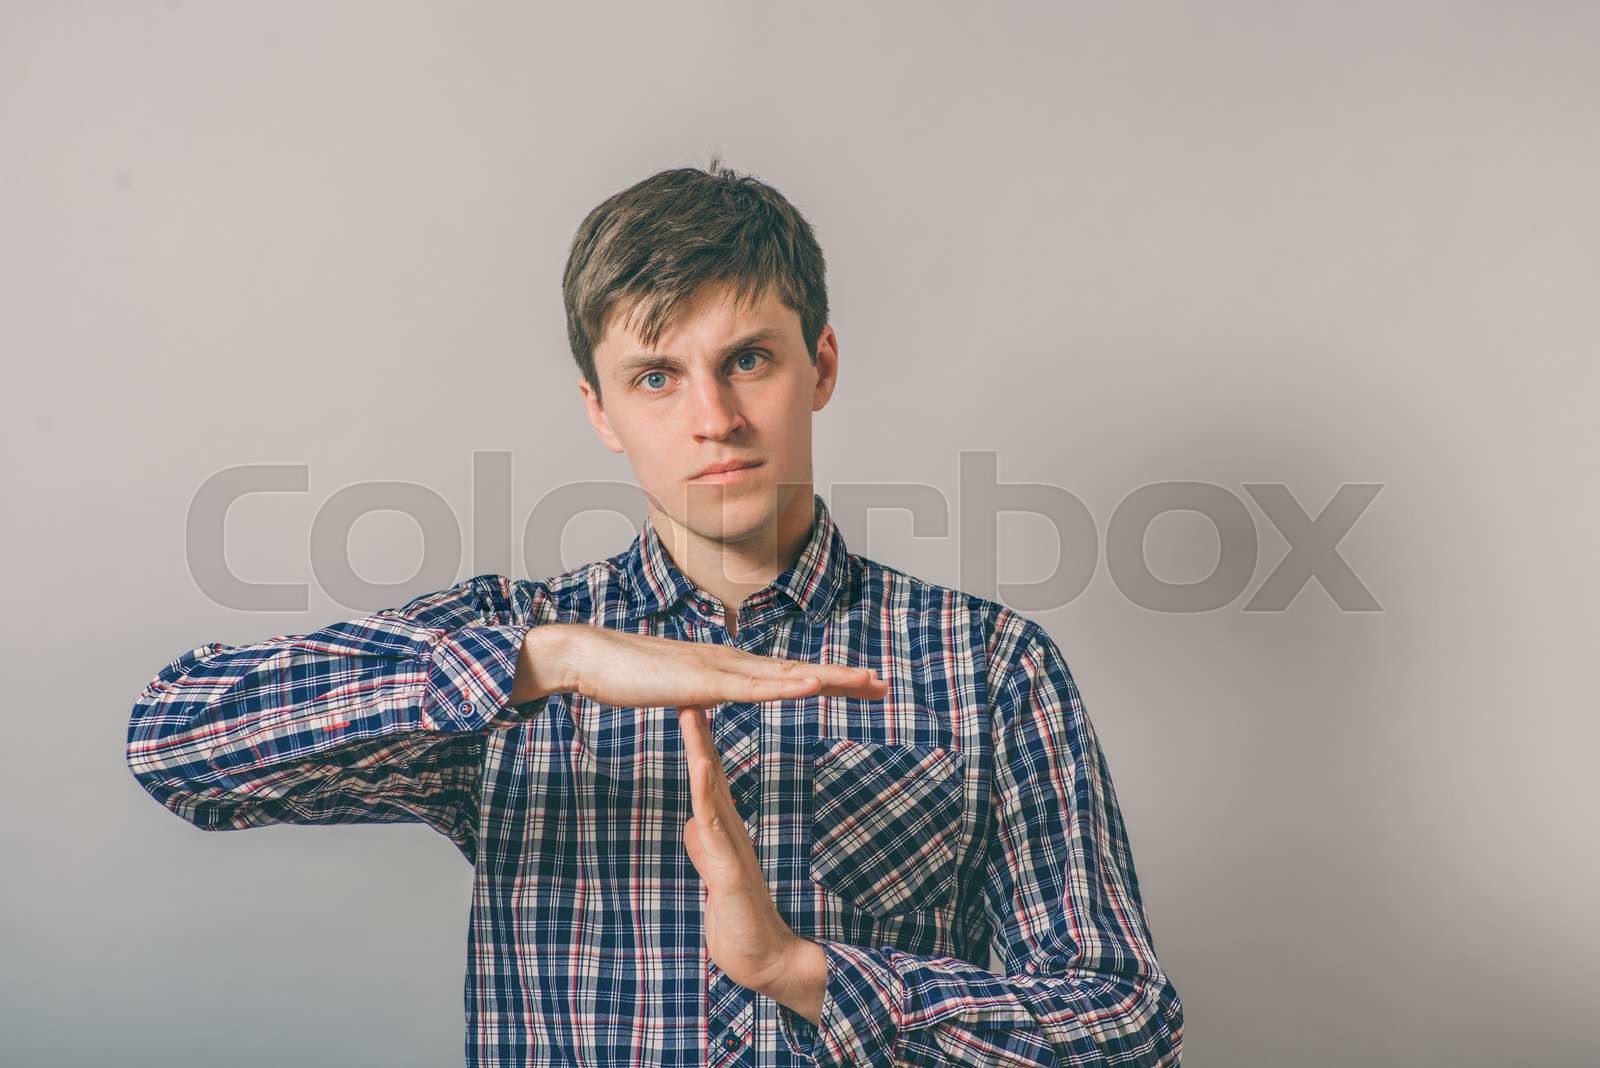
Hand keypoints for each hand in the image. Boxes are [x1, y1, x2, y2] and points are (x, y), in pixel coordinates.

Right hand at [511, 622, 887, 708]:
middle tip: (883, 685)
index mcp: (726, 667)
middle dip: (843, 678)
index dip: (826, 680)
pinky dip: (787, 685)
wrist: (588, 657)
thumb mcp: (675, 689)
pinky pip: (752, 686)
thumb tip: (714, 695)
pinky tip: (813, 687)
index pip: (786, 674)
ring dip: (828, 678)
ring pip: (785, 675)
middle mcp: (731, 660)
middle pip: (798, 670)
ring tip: (865, 683)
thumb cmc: (625, 674)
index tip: (860, 687)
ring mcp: (719, 668)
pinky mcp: (702, 680)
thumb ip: (699, 691)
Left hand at [678, 703, 815, 1007]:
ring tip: (691, 710)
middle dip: (698, 726)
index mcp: (724, 828)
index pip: (708, 772)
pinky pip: (713, 823)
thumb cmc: (739, 922)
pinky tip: (699, 766)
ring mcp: (731, 844)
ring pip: (712, 787)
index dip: (697, 737)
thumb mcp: (715, 876)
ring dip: (701, 747)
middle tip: (688, 683)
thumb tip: (694, 823)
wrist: (767, 960)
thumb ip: (705, 847)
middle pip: (710, 767)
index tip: (686, 700)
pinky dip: (705, 792)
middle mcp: (730, 827)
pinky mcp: (729, 866)